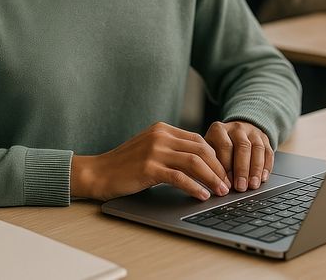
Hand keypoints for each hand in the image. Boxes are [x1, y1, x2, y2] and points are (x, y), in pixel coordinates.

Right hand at [70, 122, 230, 201]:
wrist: (98, 172)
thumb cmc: (124, 164)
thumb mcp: (149, 148)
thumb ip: (171, 149)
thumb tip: (200, 162)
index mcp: (162, 128)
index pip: (199, 139)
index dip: (216, 157)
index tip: (224, 172)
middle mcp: (160, 135)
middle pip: (201, 149)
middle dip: (219, 168)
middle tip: (227, 183)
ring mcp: (154, 150)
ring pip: (194, 162)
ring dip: (212, 178)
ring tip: (220, 191)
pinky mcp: (149, 167)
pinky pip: (179, 177)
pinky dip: (194, 187)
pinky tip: (201, 195)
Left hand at [204, 120, 273, 191]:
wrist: (236, 130)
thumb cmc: (218, 145)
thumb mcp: (209, 148)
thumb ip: (211, 161)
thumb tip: (215, 182)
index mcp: (219, 129)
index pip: (224, 146)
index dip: (226, 166)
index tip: (226, 182)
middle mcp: (236, 128)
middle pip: (242, 147)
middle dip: (242, 170)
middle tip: (241, 187)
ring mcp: (252, 132)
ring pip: (257, 149)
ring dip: (256, 170)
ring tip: (253, 185)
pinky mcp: (264, 138)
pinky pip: (268, 152)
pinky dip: (267, 166)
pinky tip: (263, 178)